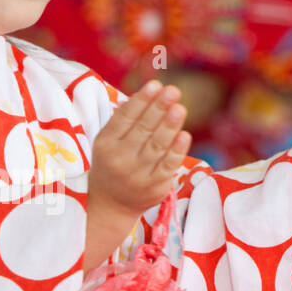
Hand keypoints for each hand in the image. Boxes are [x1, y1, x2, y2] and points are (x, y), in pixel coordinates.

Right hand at [84, 80, 190, 271]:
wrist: (111, 206)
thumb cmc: (113, 164)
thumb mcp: (109, 143)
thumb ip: (125, 121)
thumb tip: (150, 93)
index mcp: (106, 144)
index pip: (125, 118)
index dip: (141, 100)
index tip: (156, 84)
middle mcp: (120, 159)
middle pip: (142, 130)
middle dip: (158, 108)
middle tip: (173, 91)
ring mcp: (137, 175)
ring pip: (156, 146)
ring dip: (169, 125)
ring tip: (179, 107)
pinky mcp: (154, 187)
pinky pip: (167, 166)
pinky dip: (176, 150)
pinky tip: (184, 135)